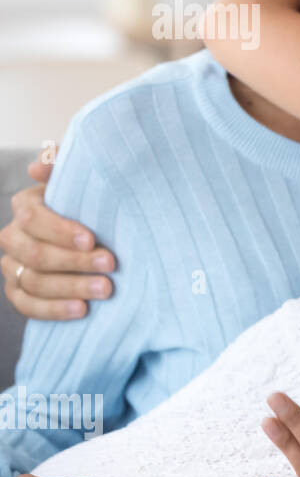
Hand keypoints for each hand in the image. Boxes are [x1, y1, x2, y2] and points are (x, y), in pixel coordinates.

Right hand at [0, 153, 115, 320]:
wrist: (105, 236)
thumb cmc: (96, 205)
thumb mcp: (88, 183)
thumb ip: (64, 167)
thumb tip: (38, 167)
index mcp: (26, 205)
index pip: (32, 217)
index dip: (60, 230)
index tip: (92, 239)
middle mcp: (13, 236)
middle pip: (34, 253)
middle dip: (74, 261)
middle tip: (110, 265)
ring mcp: (13, 266)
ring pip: (33, 281)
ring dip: (71, 286)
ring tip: (106, 289)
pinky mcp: (19, 291)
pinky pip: (27, 305)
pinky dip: (54, 310)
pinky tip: (82, 310)